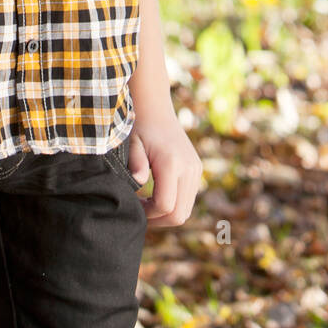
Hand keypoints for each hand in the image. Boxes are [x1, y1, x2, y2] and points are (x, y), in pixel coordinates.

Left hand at [126, 111, 202, 226]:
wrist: (155, 107)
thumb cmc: (138, 125)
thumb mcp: (131, 143)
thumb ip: (134, 163)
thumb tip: (138, 182)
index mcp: (171, 163)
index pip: (165, 205)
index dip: (148, 214)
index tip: (132, 207)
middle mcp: (189, 168)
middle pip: (180, 214)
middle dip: (158, 220)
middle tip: (138, 213)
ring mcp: (196, 170)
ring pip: (186, 210)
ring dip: (166, 214)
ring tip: (145, 204)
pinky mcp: (197, 170)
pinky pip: (188, 199)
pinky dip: (174, 205)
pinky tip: (155, 196)